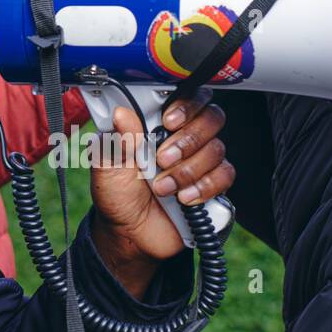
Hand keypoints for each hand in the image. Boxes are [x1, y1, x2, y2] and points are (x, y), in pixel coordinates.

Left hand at [88, 92, 233, 296]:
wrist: (130, 235)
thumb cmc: (117, 195)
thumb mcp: (108, 168)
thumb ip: (117, 141)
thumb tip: (120, 113)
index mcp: (157, 124)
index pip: (187, 97)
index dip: (185, 105)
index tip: (168, 121)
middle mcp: (182, 138)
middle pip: (211, 119)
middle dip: (187, 140)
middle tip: (162, 159)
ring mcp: (200, 161)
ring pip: (216, 150)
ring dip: (187, 170)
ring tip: (162, 187)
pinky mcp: (212, 185)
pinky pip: (224, 177)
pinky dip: (203, 187)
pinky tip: (183, 198)